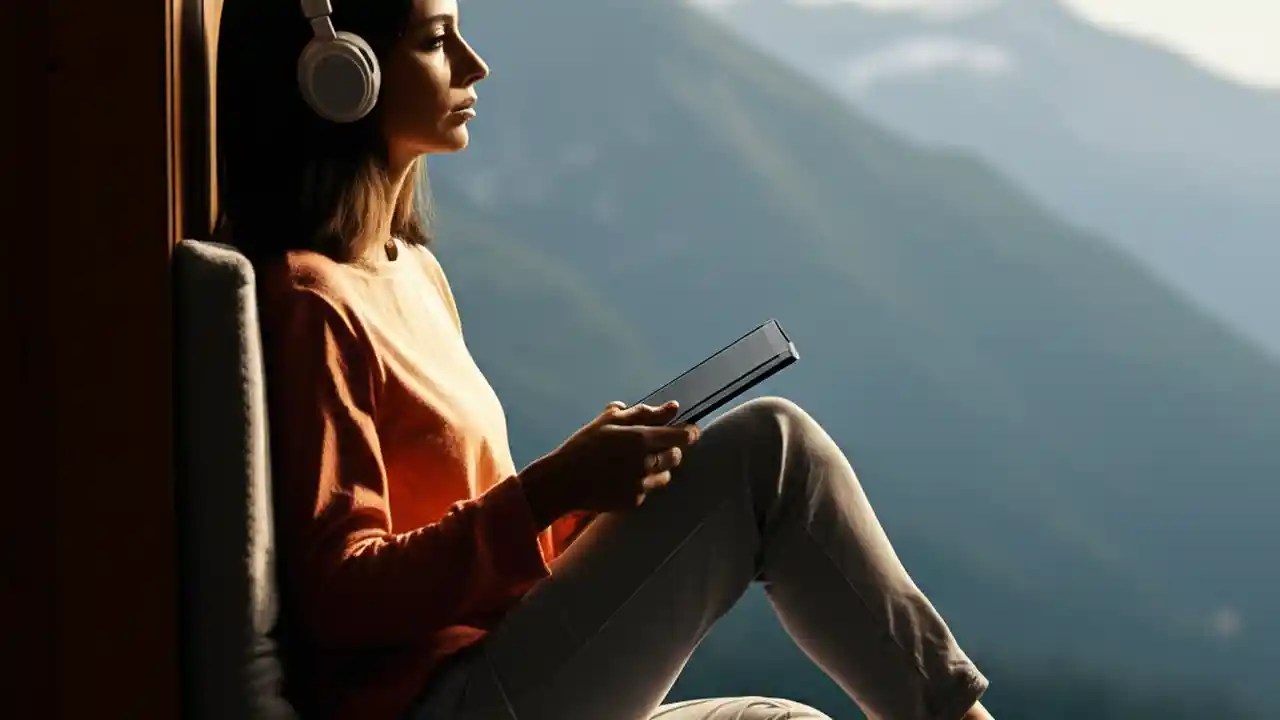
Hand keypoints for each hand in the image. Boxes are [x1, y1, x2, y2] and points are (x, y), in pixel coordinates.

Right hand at [519, 400, 700, 526]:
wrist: (564, 481)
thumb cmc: (584, 445)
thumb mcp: (610, 421)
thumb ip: (644, 413)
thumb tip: (672, 407)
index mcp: (641, 439)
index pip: (682, 437)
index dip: (689, 433)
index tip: (689, 431)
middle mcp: (646, 464)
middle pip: (676, 456)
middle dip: (670, 449)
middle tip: (653, 445)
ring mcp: (641, 485)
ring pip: (666, 476)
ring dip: (659, 468)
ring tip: (636, 463)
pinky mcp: (634, 502)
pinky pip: (648, 491)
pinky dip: (642, 483)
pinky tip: (623, 478)